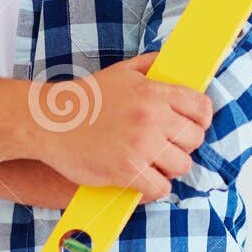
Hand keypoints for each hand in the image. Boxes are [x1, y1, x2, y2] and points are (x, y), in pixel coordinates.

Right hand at [28, 53, 212, 201]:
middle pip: (194, 139)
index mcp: (154, 92)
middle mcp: (152, 117)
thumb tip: (170, 63)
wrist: (50, 122)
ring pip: (181, 166)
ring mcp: (140, 144)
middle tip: (166, 148)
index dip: (201, 120)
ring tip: (152, 164)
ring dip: (169, 168)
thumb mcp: (121, 72)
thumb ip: (150, 65)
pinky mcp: (127, 170)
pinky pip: (160, 187)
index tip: (192, 128)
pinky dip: (154, 188)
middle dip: (183, 146)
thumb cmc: (86, 99)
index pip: (201, 107)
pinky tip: (142, 180)